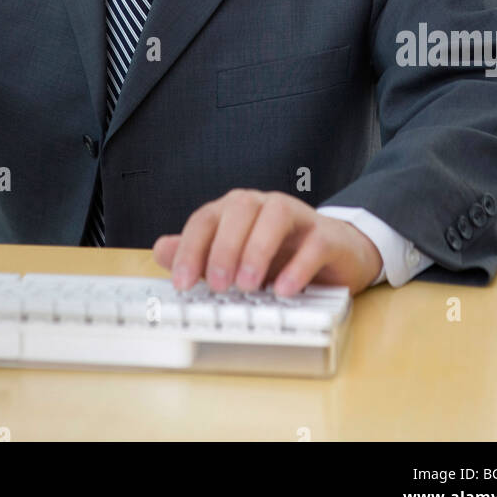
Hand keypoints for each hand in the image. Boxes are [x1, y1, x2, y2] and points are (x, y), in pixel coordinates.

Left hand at [152, 189, 382, 296]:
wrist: (336, 254)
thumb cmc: (280, 255)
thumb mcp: (234, 258)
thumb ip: (199, 254)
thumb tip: (161, 250)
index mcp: (237, 211)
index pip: (206, 218)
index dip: (191, 249)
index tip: (182, 283)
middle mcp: (265, 206)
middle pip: (240, 208)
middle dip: (224, 246)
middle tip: (219, 285)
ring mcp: (299, 218)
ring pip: (276, 214)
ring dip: (258, 249)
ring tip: (248, 285)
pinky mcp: (327, 236)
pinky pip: (313, 243)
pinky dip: (298, 266)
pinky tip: (284, 289)